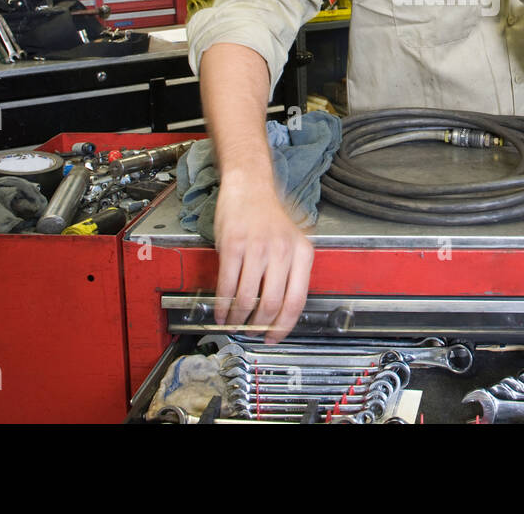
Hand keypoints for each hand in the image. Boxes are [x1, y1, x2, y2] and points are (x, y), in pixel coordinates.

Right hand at [212, 165, 313, 342]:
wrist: (250, 186)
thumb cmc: (268, 217)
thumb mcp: (291, 242)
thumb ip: (289, 272)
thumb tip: (279, 311)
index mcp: (302, 253)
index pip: (297, 301)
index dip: (284, 326)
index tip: (273, 337)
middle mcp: (283, 251)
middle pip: (272, 304)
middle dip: (259, 325)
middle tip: (251, 332)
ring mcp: (258, 248)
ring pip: (248, 298)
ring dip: (239, 318)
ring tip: (234, 324)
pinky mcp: (234, 245)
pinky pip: (227, 285)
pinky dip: (222, 305)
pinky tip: (221, 311)